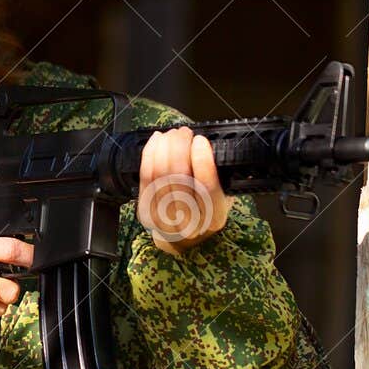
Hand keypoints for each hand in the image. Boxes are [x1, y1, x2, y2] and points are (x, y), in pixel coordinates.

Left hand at [137, 126, 234, 255]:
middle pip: (179, 177)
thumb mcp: (223, 195)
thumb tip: (204, 144)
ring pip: (160, 174)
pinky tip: (157, 141)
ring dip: (164, 148)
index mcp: (214, 217)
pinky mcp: (146, 211)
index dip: (202, 159)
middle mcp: (189, 222)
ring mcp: (164, 219)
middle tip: (183, 133)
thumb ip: (219, 174)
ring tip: (171, 134)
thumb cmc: (205, 208)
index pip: (207, 186)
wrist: (184, 236)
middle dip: (179, 147)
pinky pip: (145, 176)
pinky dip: (150, 154)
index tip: (200, 140)